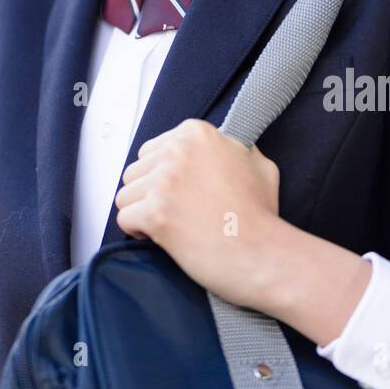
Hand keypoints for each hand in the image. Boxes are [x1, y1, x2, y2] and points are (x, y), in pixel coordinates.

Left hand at [114, 118, 282, 309]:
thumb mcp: (255, 162)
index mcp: (196, 133)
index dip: (163, 176)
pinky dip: (139, 232)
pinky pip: (124, 219)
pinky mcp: (156, 213)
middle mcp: (177, 151)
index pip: (151, 151)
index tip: (184, 192)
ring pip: (125, 195)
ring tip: (172, 226)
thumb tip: (220, 142)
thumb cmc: (261, 216)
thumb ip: (229, 145)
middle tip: (178, 213)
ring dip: (142, 213)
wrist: (265, 255)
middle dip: (150, 195)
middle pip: (135, 172)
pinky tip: (164, 238)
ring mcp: (165, 181)